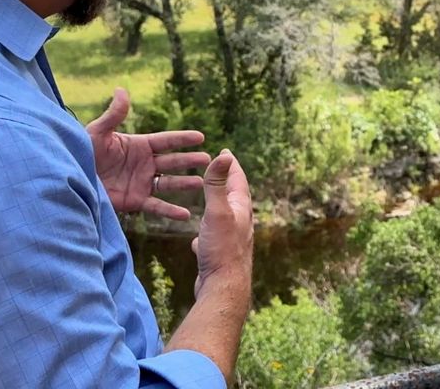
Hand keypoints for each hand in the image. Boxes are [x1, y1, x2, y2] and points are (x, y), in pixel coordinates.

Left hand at [87, 88, 210, 220]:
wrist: (69, 179)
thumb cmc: (82, 152)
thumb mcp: (97, 132)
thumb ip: (114, 115)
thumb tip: (122, 90)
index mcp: (139, 145)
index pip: (166, 141)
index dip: (183, 139)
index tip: (201, 137)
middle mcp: (144, 164)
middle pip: (172, 161)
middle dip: (189, 160)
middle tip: (207, 159)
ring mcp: (141, 183)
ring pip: (169, 183)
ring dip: (185, 183)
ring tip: (201, 183)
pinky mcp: (135, 201)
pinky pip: (156, 206)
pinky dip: (171, 211)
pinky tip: (186, 215)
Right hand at [192, 150, 252, 298]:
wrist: (224, 288)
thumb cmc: (222, 249)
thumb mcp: (217, 212)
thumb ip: (217, 185)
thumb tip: (224, 155)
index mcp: (241, 209)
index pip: (238, 179)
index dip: (230, 165)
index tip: (225, 152)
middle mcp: (240, 222)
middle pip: (235, 197)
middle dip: (226, 182)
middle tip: (220, 171)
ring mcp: (232, 240)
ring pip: (225, 217)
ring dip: (218, 206)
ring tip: (210, 201)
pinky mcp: (221, 256)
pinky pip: (214, 240)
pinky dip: (206, 234)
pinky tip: (197, 240)